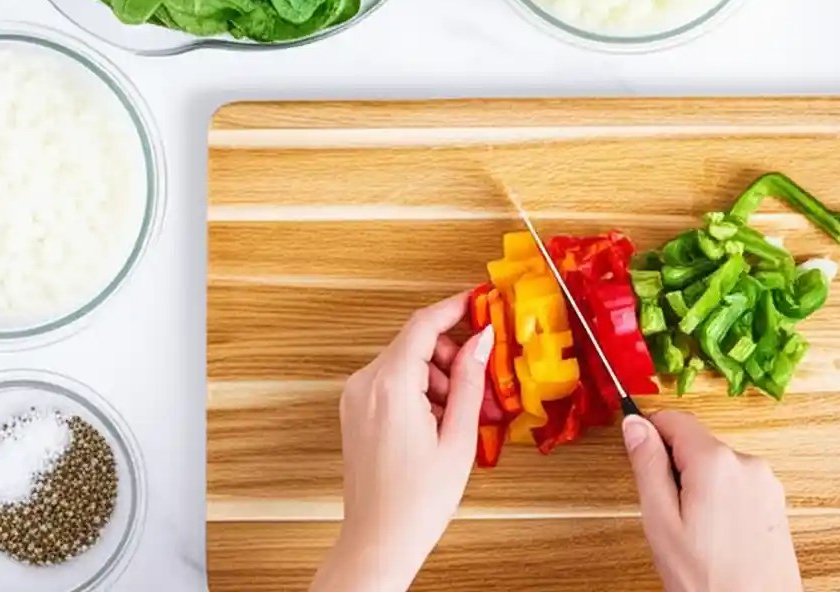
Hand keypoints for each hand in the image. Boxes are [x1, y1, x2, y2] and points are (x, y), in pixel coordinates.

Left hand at [311, 292, 494, 591]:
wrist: (379, 540)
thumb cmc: (416, 501)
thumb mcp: (458, 437)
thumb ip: (469, 381)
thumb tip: (482, 341)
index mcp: (390, 386)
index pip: (424, 324)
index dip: (455, 307)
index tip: (480, 300)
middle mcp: (365, 385)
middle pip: (416, 343)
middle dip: (453, 356)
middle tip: (483, 382)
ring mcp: (356, 398)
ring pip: (406, 363)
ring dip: (439, 377)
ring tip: (466, 413)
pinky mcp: (356, 412)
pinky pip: (393, 383)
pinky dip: (421, 391)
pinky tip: (442, 420)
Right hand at [622, 411, 802, 591]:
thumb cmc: (708, 581)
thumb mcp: (661, 522)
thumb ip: (647, 466)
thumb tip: (635, 424)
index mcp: (716, 462)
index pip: (675, 419)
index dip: (650, 432)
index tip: (638, 452)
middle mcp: (747, 463)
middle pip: (697, 443)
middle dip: (675, 468)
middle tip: (667, 513)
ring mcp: (766, 484)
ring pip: (716, 466)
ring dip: (698, 486)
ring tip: (694, 533)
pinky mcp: (775, 503)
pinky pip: (737, 485)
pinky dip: (720, 501)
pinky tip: (716, 537)